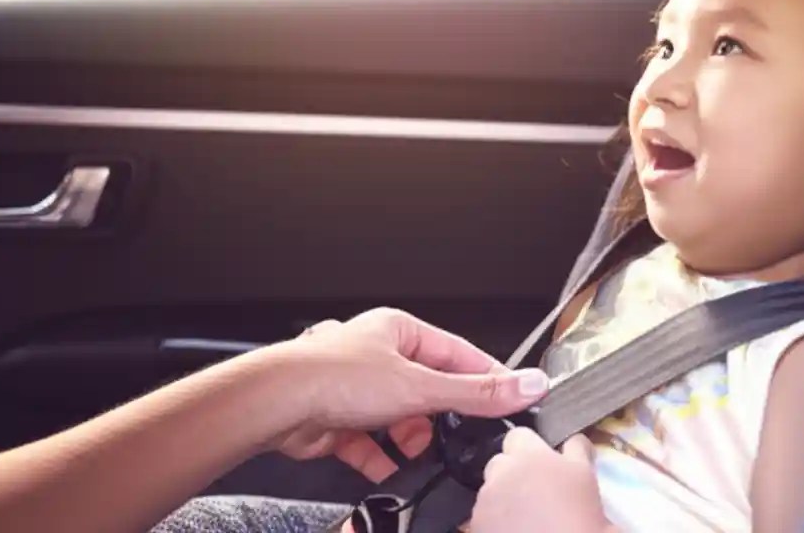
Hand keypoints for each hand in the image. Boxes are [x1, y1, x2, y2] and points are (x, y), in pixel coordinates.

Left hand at [271, 308, 549, 482]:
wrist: (277, 405)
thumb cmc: (334, 376)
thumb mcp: (420, 386)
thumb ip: (476, 392)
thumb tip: (526, 385)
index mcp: (400, 331)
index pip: (459, 354)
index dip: (487, 379)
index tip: (512, 401)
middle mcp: (378, 356)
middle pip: (430, 392)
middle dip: (441, 419)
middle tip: (457, 437)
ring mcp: (357, 390)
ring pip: (401, 421)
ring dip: (411, 442)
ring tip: (417, 454)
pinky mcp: (340, 422)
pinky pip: (372, 446)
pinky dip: (383, 461)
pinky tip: (390, 472)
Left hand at [471, 428, 613, 532]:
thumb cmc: (580, 518)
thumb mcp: (587, 478)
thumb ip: (577, 451)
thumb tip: (576, 440)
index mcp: (531, 455)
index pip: (520, 434)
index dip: (531, 448)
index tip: (543, 462)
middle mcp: (503, 471)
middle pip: (501, 460)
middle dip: (514, 470)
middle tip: (535, 490)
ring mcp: (486, 498)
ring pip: (490, 487)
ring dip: (503, 494)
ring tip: (523, 514)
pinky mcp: (476, 523)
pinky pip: (483, 513)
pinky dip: (494, 519)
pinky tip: (511, 529)